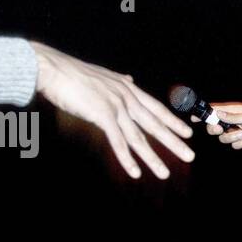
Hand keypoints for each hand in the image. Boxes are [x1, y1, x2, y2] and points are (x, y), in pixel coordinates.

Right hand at [29, 42, 194, 179]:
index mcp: (127, 88)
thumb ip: (119, 82)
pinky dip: (126, 159)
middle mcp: (126, 97)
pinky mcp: (102, 115)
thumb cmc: (71, 73)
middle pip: (154, 124)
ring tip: (164, 173)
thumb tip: (130, 79)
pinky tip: (135, 173)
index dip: (172, 122)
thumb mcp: (103, 76)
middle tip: (189, 156)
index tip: (187, 133)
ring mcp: (115, 106)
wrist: (52, 68)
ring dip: (152, 158)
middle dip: (173, 142)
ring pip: (138, 138)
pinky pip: (118, 142)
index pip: (156, 108)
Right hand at [202, 102, 241, 149]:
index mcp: (232, 111)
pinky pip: (233, 146)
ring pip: (222, 139)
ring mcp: (234, 132)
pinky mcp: (239, 142)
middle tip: (221, 130)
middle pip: (213, 128)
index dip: (203, 114)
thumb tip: (217, 114)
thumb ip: (231, 117)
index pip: (213, 111)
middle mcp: (231, 122)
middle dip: (215, 130)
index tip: (194, 118)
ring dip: (234, 138)